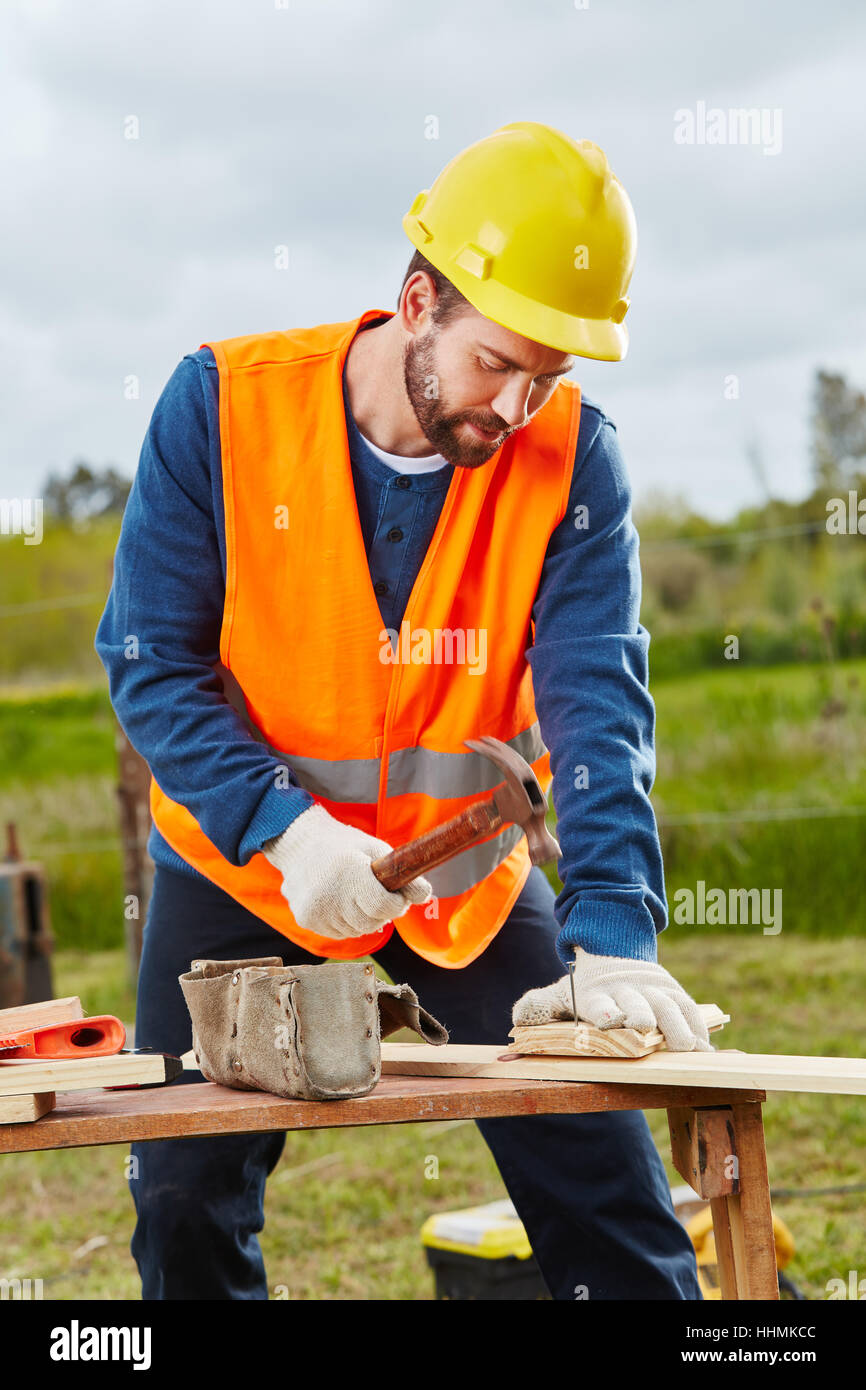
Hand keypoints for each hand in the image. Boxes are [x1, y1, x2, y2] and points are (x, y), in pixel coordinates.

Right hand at [262, 803, 431, 939]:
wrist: (299, 844)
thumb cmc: (344, 845)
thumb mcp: (376, 848)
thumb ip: (402, 872)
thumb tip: (425, 896)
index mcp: (350, 872)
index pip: (383, 906)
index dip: (396, 904)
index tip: (397, 896)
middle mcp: (330, 894)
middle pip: (372, 922)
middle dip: (382, 912)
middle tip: (377, 894)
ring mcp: (316, 909)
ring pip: (356, 931)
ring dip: (363, 918)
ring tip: (355, 895)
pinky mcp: (306, 919)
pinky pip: (339, 933)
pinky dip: (345, 922)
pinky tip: (339, 901)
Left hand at [512, 946, 711, 1051]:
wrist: (613, 949)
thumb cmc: (583, 987)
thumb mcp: (559, 994)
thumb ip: (539, 1007)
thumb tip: (517, 1021)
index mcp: (594, 994)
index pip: (598, 1004)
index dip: (605, 1012)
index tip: (610, 1020)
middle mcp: (626, 991)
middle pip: (638, 1005)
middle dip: (643, 1015)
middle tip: (647, 1027)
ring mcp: (651, 990)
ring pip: (668, 1007)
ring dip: (677, 1027)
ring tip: (686, 1048)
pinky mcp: (672, 991)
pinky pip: (688, 1009)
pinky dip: (698, 1028)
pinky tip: (704, 1048)